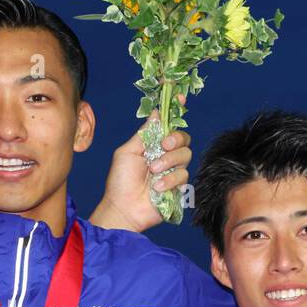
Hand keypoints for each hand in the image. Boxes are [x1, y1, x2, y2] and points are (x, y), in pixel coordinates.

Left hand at [89, 98, 190, 232]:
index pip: (169, 125)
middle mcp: (166, 155)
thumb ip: (144, 134)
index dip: (176, 111)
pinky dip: (169, 180)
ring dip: (168, 163)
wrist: (123, 207)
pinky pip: (184, 176)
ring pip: (185, 156)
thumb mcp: (128, 152)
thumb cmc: (121, 180)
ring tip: (152, 173)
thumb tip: (156, 112)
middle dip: (175, 139)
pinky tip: (157, 187)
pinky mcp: (179, 187)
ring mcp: (174, 171)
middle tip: (163, 146)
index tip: (179, 98)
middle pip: (184, 138)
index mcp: (154, 144)